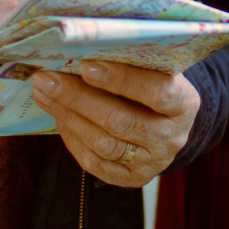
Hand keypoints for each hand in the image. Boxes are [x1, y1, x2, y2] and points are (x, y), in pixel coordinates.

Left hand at [29, 59, 200, 187]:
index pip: (156, 91)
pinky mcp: (131, 178)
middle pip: (121, 121)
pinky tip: (58, 117)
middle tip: (47, 79)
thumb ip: (131, 62)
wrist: (167, 126)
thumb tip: (81, 49)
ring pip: (103, 143)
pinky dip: (72, 138)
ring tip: (45, 94)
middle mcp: (171, 137)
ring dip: (68, 117)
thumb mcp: (156, 72)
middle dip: (79, 98)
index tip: (86, 66)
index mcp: (184, 103)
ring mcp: (152, 162)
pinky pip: (94, 163)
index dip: (121, 80)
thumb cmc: (154, 86)